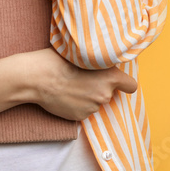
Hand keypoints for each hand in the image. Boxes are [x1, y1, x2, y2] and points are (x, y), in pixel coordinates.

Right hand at [20, 46, 137, 120]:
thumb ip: (98, 61)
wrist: (38, 78)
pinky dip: (77, 105)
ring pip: (95, 102)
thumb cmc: (58, 60)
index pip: (131, 86)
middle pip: (109, 93)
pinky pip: (83, 110)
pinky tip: (66, 95)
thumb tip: (103, 59)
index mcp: (110, 77)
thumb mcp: (83, 53)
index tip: (118, 81)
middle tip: (83, 78)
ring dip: (87, 96)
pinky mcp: (80, 117)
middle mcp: (105, 95)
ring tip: (71, 86)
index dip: (124, 83)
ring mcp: (92, 108)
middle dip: (100, 87)